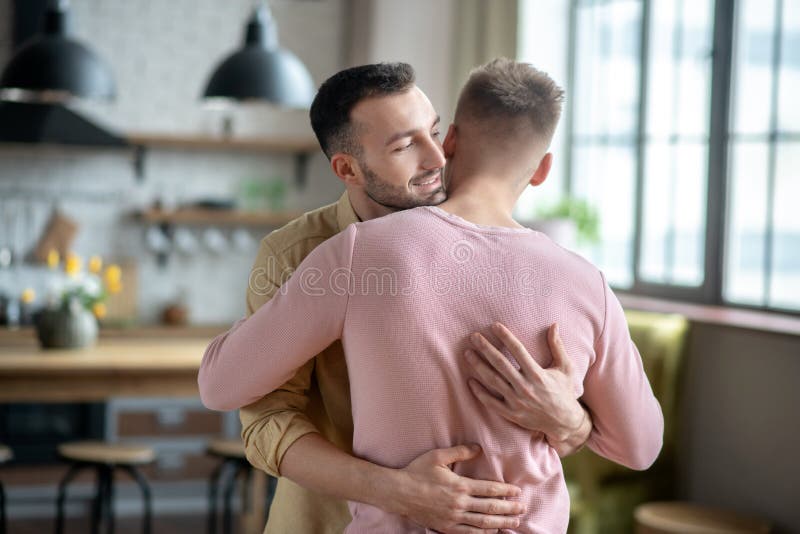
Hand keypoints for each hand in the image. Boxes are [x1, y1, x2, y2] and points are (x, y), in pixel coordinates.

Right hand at [390, 444, 524, 532]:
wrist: (398, 492)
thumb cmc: (417, 472)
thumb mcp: (438, 456)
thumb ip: (460, 452)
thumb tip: (478, 448)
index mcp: (460, 485)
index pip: (489, 489)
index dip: (506, 491)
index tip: (517, 491)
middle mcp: (459, 503)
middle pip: (491, 508)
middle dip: (509, 509)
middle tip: (523, 508)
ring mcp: (453, 517)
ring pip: (483, 523)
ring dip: (501, 523)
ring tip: (514, 523)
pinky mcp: (446, 527)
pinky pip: (469, 533)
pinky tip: (493, 532)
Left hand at [465, 323, 585, 443]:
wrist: (564, 423)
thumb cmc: (564, 392)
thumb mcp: (566, 368)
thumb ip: (557, 346)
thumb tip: (554, 325)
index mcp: (538, 374)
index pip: (518, 351)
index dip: (506, 337)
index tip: (494, 326)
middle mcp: (526, 387)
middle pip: (501, 364)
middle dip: (486, 348)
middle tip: (474, 336)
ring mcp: (517, 402)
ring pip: (493, 381)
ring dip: (479, 366)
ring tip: (468, 353)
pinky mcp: (512, 414)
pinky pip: (491, 402)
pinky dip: (479, 392)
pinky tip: (470, 381)